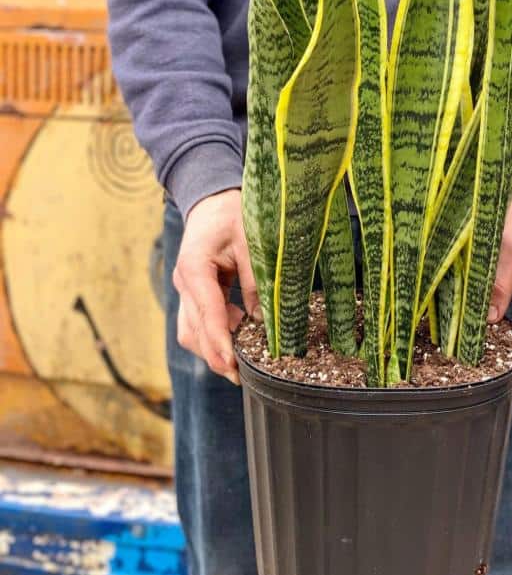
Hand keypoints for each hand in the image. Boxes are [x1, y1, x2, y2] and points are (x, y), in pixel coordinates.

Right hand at [173, 189, 258, 384]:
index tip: (232, 364)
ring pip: (191, 332)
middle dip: (214, 355)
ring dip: (213, 349)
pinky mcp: (193, 294)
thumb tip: (264, 320)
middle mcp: (183, 283)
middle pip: (192, 331)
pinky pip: (199, 323)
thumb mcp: (251, 240)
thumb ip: (256, 279)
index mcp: (194, 267)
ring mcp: (185, 290)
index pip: (206, 312)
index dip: (220, 341)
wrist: (211, 199)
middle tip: (240, 375)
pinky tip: (239, 337)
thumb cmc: (232, 213)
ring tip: (241, 361)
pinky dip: (216, 335)